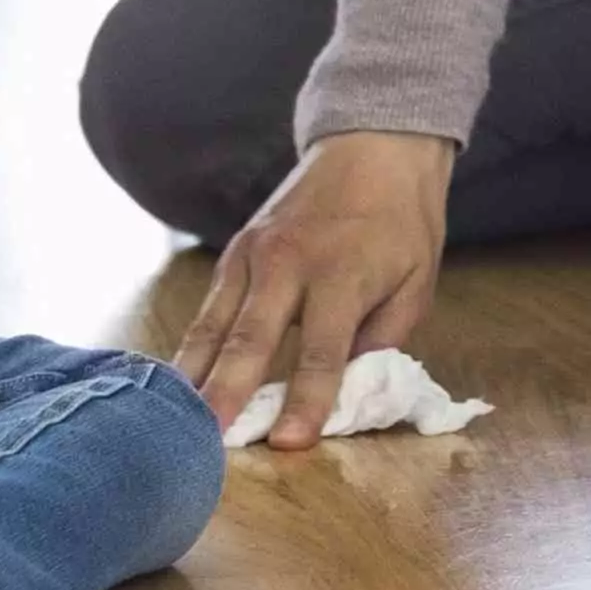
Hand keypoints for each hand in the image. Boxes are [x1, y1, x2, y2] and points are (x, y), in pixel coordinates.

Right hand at [171, 128, 457, 449]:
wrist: (372, 146)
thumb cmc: (401, 222)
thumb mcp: (416, 283)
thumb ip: (382, 339)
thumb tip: (347, 392)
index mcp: (342, 274)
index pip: (322, 350)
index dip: (306, 400)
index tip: (289, 444)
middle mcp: (287, 262)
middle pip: (251, 337)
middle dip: (229, 392)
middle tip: (208, 440)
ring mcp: (252, 253)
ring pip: (214, 324)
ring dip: (194, 374)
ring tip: (174, 421)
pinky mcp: (234, 252)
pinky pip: (208, 308)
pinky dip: (190, 348)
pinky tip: (175, 385)